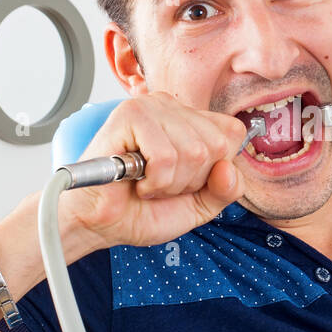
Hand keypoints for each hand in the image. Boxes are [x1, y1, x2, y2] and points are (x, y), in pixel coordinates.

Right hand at [62, 91, 250, 249]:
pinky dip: (154, 181)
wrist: (98, 224)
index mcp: (191, 120)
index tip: (184, 181)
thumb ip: (226, 190)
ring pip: (193, 152)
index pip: (233, 134)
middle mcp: (172, 107)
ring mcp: (151, 107)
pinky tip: (135, 180)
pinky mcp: (130, 115)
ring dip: (170, 184)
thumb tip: (229, 167)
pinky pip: (166, 157)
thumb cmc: (141, 210)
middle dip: (192, 180)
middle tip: (161, 184)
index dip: (215, 169)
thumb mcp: (199, 205)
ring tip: (147, 182)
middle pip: (217, 145)